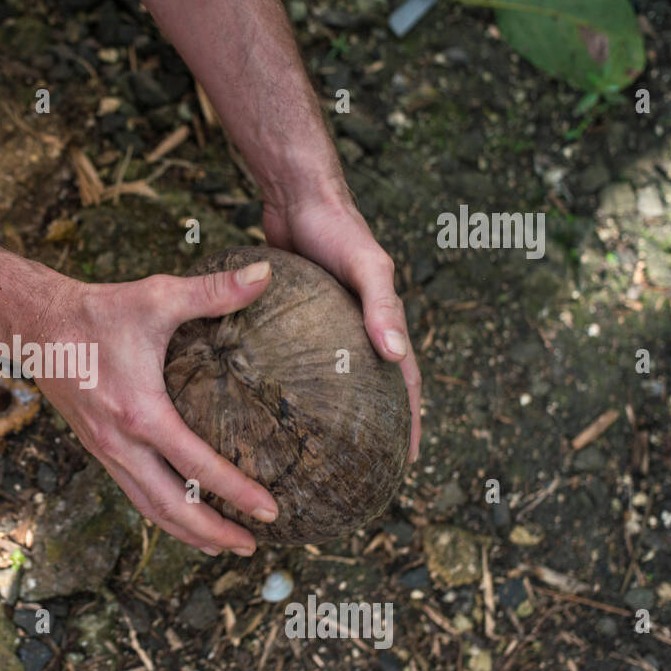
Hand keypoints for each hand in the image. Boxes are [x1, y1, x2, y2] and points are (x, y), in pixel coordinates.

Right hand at [29, 263, 279, 556]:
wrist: (36, 325)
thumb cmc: (98, 311)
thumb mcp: (157, 295)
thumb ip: (213, 290)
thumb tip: (265, 275)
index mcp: (140, 412)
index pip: (196, 466)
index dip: (236, 492)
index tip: (270, 510)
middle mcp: (120, 442)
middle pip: (171, 507)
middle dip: (214, 532)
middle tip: (253, 546)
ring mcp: (106, 450)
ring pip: (149, 509)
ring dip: (188, 532)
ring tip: (225, 545)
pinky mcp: (98, 449)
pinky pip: (135, 495)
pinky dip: (164, 514)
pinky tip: (185, 517)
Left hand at [262, 194, 421, 462]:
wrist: (297, 195)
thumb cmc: (338, 228)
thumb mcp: (367, 267)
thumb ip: (382, 306)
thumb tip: (396, 355)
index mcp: (381, 326)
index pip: (402, 386)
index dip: (406, 425)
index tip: (403, 466)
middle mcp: (355, 333)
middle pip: (366, 392)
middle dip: (368, 432)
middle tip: (355, 474)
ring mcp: (322, 329)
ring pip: (328, 383)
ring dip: (326, 417)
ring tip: (311, 456)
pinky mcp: (289, 322)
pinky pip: (290, 364)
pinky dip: (287, 388)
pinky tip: (265, 413)